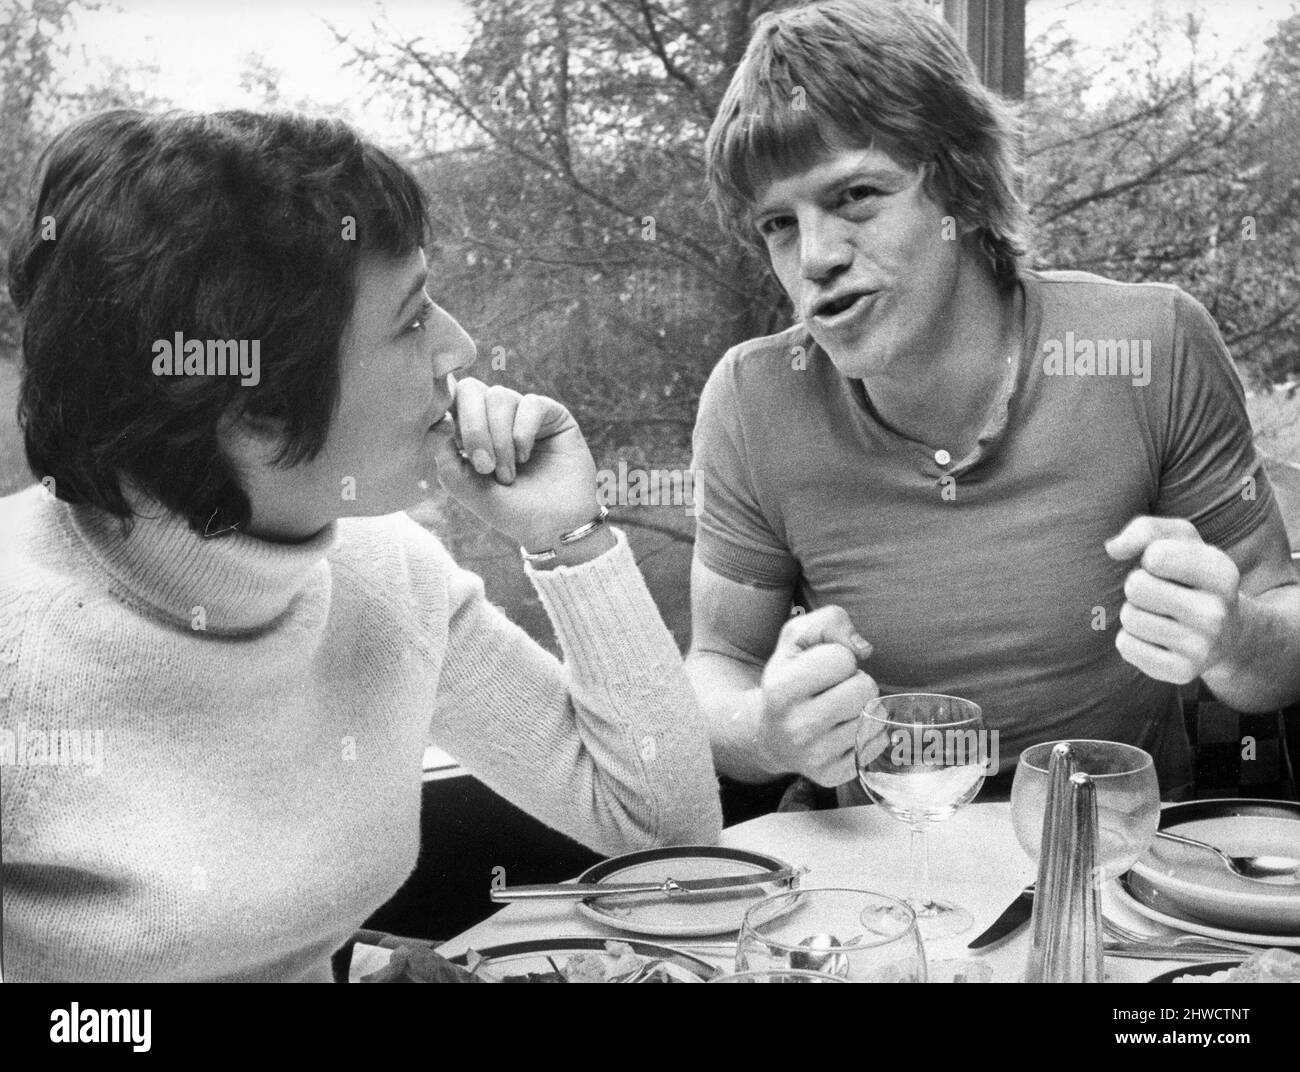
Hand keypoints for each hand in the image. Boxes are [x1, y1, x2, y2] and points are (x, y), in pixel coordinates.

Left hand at [430, 377, 599, 549]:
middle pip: (471, 389)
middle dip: (473, 428)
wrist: (556, 527)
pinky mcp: (552, 415)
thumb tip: (440, 422)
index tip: (455, 448)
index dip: (448, 414)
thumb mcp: (468, 489)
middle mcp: (496, 417)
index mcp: (471, 430)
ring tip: (508, 474)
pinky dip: (522, 431)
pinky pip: (530, 403)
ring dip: (500, 440)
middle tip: (484, 467)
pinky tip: (525, 457)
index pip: (451, 399)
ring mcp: (523, 413)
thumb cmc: (511, 510)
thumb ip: (445, 457)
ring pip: (499, 397)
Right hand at [756, 605, 878, 785]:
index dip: (838, 657)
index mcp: (781, 690)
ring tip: (838, 709)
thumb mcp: (796, 639)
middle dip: (857, 681)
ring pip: (872, 717)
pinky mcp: (832, 776)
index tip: (821, 668)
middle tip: (836, 689)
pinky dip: (866, 733)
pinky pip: (876, 744)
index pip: (843, 658)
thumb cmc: (790, 677)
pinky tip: (843, 730)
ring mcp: (814, 757)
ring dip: (862, 708)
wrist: (771, 734)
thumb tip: (864, 648)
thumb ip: (829, 621)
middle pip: (865, 689)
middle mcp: (796, 728)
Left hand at [1105, 516, 1242, 683]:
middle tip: (1159, 594)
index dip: (1149, 558)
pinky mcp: (1182, 672)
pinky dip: (1130, 639)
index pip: (1155, 556)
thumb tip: (1114, 549)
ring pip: (1129, 618)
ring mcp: (1203, 647)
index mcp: (1222, 572)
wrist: (1224, 632)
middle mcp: (1218, 611)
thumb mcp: (1178, 540)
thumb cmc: (1189, 575)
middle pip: (1136, 587)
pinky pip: (1126, 646)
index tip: (1165, 566)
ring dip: (1134, 613)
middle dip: (1137, 586)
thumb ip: (1145, 529)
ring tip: (1160, 615)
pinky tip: (1155, 638)